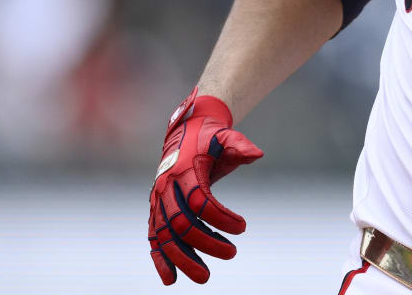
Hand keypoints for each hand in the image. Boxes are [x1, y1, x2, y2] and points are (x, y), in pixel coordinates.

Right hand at [147, 87, 263, 284]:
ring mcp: (158, 200)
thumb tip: (257, 154)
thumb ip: (241, 145)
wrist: (184, 132)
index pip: (199, 200)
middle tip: (232, 254)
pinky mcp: (156, 210)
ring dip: (182, 259)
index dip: (221, 217)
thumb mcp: (226, 136)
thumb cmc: (209, 136)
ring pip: (165, 236)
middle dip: (204, 243)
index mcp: (184, 170)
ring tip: (204, 277)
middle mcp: (166, 187)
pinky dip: (160, 258)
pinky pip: (154, 237)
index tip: (243, 227)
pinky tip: (170, 279)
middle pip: (180, 223)